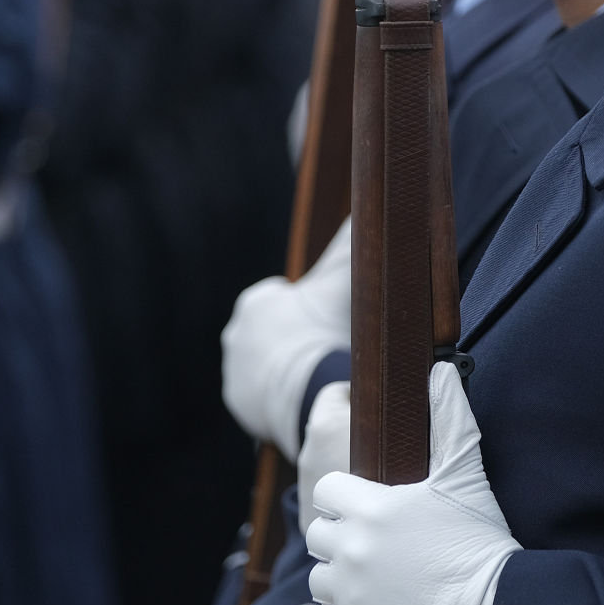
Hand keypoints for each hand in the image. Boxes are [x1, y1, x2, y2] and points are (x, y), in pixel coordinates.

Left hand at [222, 218, 352, 458]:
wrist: (315, 393)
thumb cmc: (331, 332)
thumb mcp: (345, 279)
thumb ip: (353, 241)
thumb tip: (369, 203)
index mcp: (256, 302)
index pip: (282, 299)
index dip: (310, 313)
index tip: (331, 324)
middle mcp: (235, 333)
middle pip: (272, 333)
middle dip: (296, 339)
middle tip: (328, 351)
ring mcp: (234, 370)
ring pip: (266, 364)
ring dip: (287, 367)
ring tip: (319, 375)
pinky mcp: (237, 400)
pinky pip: (261, 395)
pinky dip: (280, 395)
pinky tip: (304, 395)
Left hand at [308, 362, 517, 604]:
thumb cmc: (480, 538)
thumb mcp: (464, 472)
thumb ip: (449, 417)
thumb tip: (441, 369)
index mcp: (367, 505)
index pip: (326, 492)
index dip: (346, 498)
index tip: (370, 507)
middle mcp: (349, 547)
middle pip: (318, 534)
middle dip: (341, 536)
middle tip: (377, 545)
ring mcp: (348, 593)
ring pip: (319, 577)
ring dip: (341, 577)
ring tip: (378, 578)